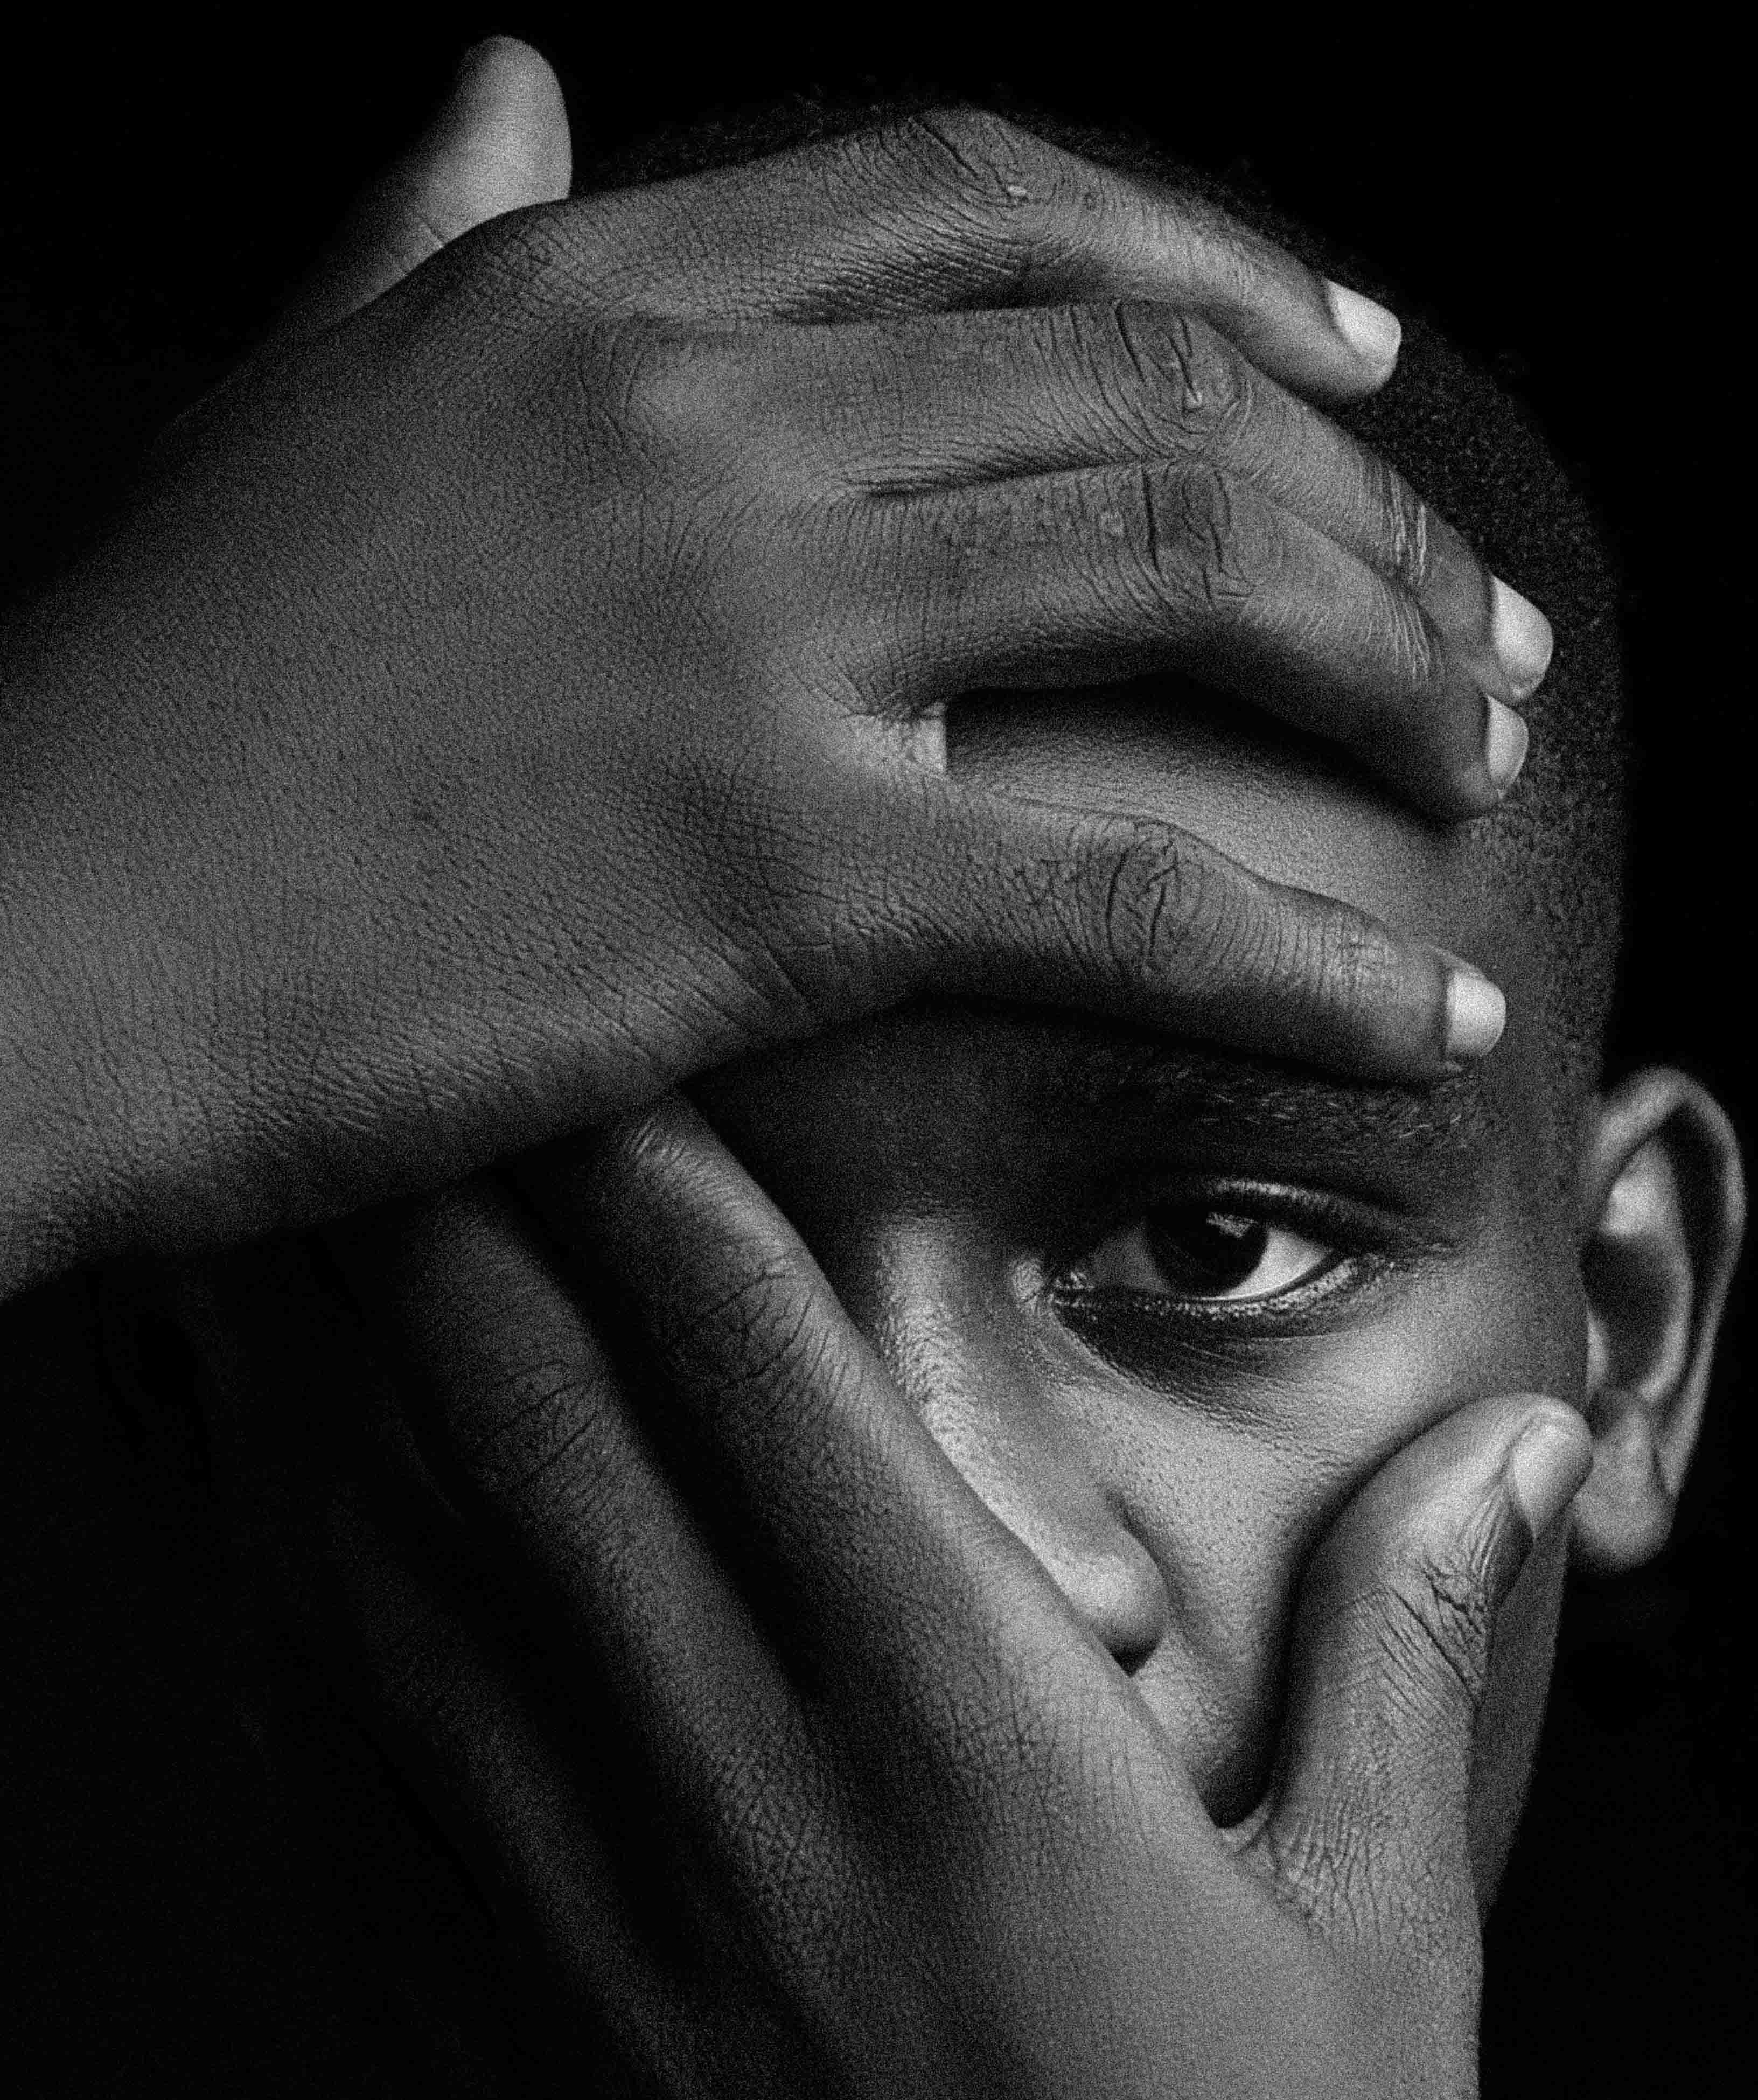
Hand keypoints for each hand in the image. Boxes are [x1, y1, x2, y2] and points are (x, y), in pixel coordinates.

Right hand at [1, 47, 1532, 1299]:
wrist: (30, 932)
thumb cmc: (145, 706)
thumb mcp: (293, 403)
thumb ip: (423, 228)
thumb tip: (505, 71)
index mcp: (596, 294)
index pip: (993, 205)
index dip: (1218, 275)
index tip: (1350, 372)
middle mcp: (696, 414)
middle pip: (1144, 384)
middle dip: (1364, 505)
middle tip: (1476, 627)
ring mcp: (738, 632)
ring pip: (1180, 574)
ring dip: (1385, 664)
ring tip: (1486, 761)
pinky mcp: (759, 871)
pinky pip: (1125, 897)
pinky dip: (1311, 962)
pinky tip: (1427, 1020)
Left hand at [280, 1101, 1591, 2099]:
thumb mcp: (1383, 1952)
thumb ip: (1403, 1656)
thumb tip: (1501, 1448)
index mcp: (978, 1766)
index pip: (764, 1389)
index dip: (657, 1187)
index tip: (593, 1043)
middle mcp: (752, 1826)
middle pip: (544, 1438)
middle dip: (453, 1216)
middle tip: (390, 1050)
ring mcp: (591, 1959)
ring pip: (402, 1588)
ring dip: (317, 1380)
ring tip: (262, 1215)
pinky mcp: (503, 2083)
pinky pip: (333, 1802)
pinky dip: (259, 1622)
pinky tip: (219, 1503)